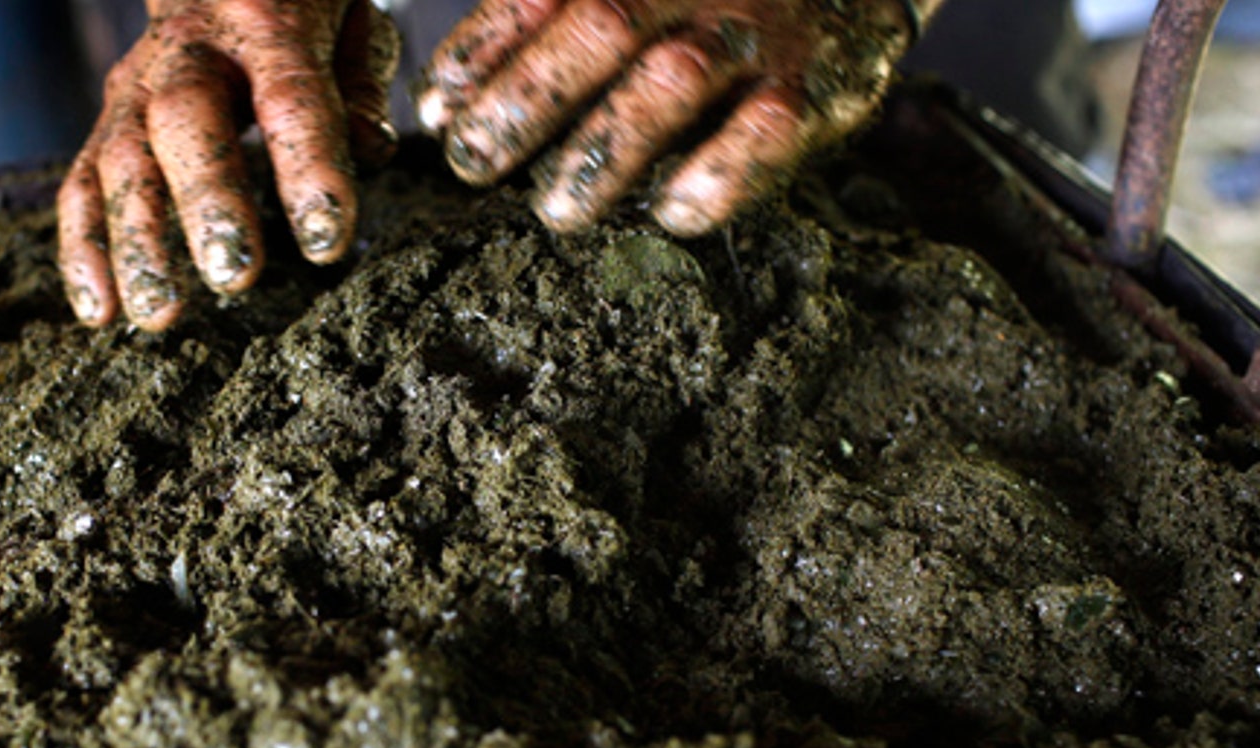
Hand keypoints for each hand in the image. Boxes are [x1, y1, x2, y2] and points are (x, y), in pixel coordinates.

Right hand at [58, 0, 399, 330]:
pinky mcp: (106, 122)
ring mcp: (135, 85)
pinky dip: (85, 250)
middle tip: (233, 277)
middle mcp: (186, 48)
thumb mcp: (352, 26)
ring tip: (159, 314)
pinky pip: (83, 184)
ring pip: (122, 160)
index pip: (288, 95)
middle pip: (185, 120)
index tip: (326, 241)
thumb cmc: (302, 10)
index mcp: (265, 19)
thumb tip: (368, 150)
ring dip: (136, 243)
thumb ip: (360, 87)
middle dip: (206, 202)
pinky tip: (99, 311)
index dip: (306, 168)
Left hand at [414, 0, 936, 235]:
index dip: (485, 48)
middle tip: (472, 163)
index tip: (436, 110)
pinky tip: (674, 215)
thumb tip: (444, 104)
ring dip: (605, 150)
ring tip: (556, 212)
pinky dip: (719, 175)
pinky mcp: (823, 86)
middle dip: (527, 99)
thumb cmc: (712, 0)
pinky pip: (768, 130)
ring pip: (672, 80)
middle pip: (601, 25)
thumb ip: (542, 27)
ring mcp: (760, 29)